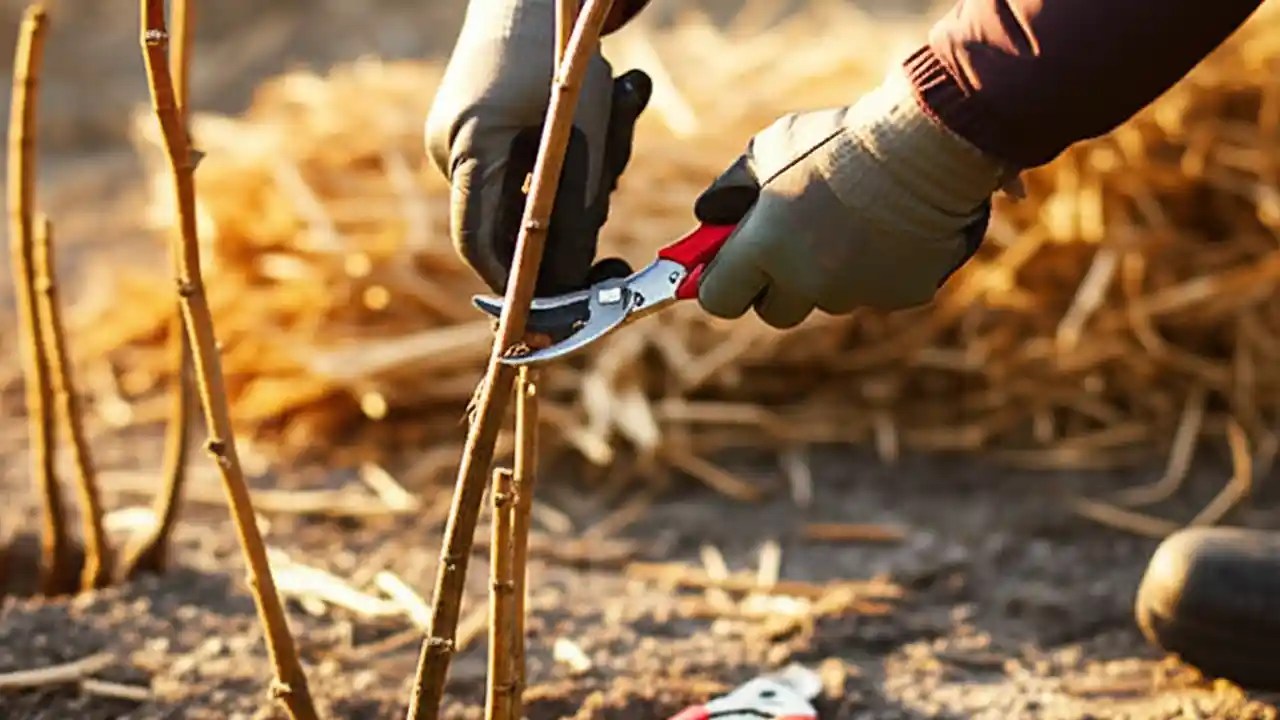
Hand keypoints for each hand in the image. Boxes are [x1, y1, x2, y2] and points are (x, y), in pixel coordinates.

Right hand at [425, 0, 651, 296]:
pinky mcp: (479, 133)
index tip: (558, 308)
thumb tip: (575, 285)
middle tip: (611, 222)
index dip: (515, 284)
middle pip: (505, 228)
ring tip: (611, 121)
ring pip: (521, 201)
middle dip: (564, 230)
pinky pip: (520, 176)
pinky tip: (594, 122)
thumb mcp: (586, 137)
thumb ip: (579, 214)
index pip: (477, 244)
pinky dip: (562, 168)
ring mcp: (461, 141)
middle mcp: (451, 150)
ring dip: (576, 186)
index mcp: (467, 146)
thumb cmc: (563, 56)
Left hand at [692, 67, 1006, 328]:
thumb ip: (732, 189)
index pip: (719, 300)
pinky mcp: (900, 295)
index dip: (721, 285)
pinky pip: (875, 291)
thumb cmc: (840, 140)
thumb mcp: (769, 149)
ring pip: (828, 298)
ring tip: (849, 218)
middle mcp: (807, 281)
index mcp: (765, 248)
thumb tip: (710, 216)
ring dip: (829, 272)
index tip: (726, 271)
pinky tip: (888, 227)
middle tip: (790, 243)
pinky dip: (877, 268)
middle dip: (776, 284)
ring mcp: (856, 293)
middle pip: (775, 311)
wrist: (928, 142)